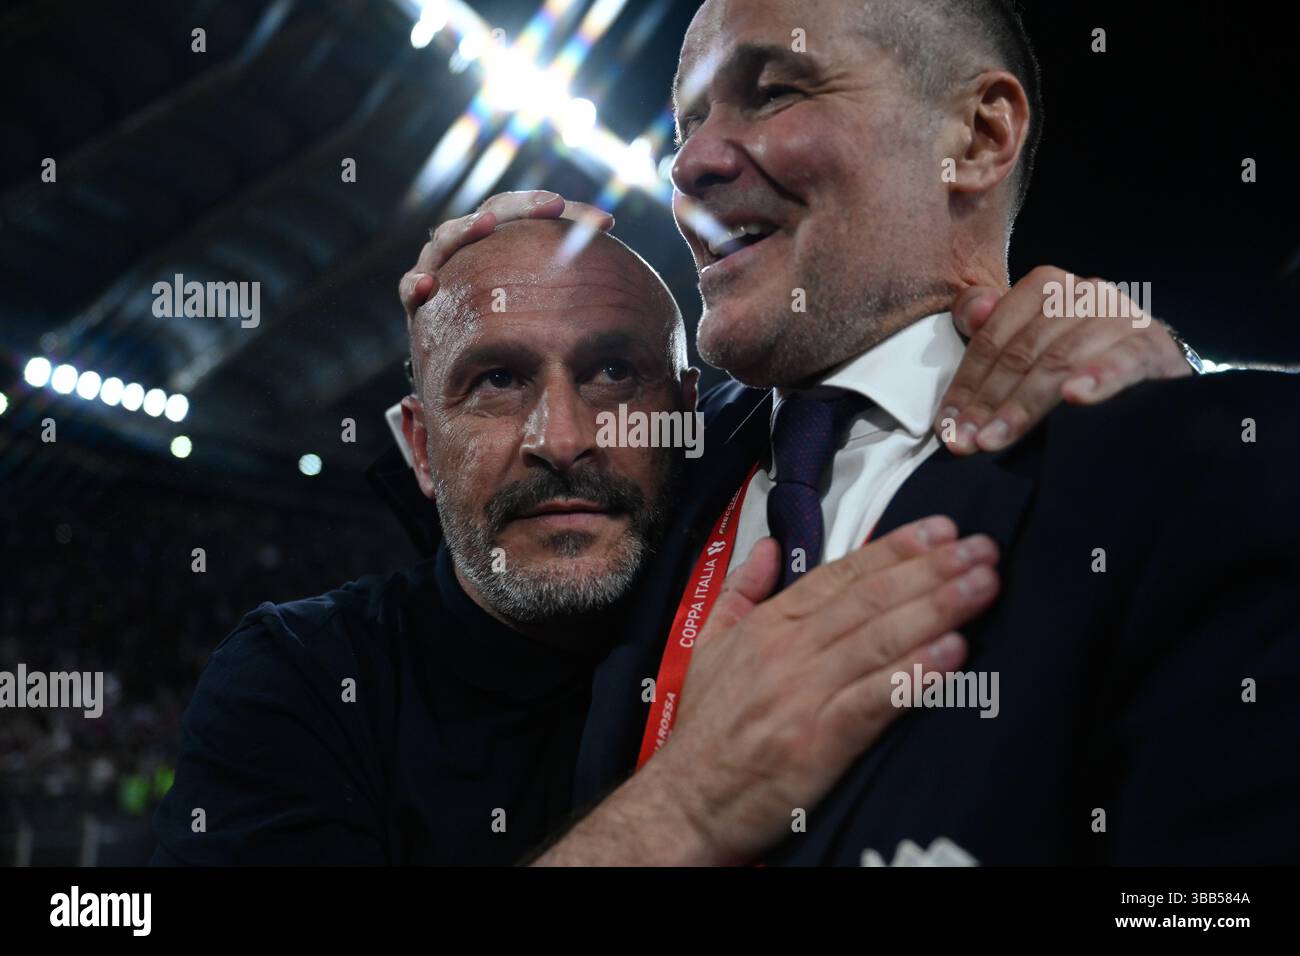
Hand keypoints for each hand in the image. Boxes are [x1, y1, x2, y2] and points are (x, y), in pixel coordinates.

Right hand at [397, 190, 613, 322]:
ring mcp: (443, 270)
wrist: (464, 366)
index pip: (538, 216)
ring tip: (486, 225)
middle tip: (552, 204)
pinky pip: (412, 287)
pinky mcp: (419, 299)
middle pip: (493, 213)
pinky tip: (429, 286)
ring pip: (448, 239)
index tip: (606, 222)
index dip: (571, 214)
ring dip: (466, 229)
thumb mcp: (553, 310)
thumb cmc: (518, 333)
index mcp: (506, 244)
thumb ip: (578, 290)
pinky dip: (417, 283)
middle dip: (522, 206)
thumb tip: (624, 267)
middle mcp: (473, 249)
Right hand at [637, 517, 998, 864]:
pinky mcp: (818, 740)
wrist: (686, 802)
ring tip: (982, 588)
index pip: (840, 575)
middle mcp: (788, 651)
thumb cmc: (704, 731)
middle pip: (870, 600)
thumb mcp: (707, 645)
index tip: (941, 530)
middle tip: (982, 551)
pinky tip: (952, 655)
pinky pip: (874, 700)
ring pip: (878, 640)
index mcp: (768, 626)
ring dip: (936, 610)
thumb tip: (766, 546)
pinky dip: (914, 675)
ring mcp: (803, 694)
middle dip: (931, 571)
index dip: (894, 549)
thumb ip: (740, 592)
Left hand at [936, 266, 1193, 453]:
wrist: (1153, 368)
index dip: (966, 384)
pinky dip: (1098, 378)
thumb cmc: (1079, 356)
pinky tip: (1076, 397)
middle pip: (1022, 352)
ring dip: (1025, 404)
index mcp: (1046, 286)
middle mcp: (1083, 293)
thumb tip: (972, 313)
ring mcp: (1120, 315)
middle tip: (966, 441)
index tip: (946, 426)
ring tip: (998, 438)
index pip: (993, 338)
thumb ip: (989, 325)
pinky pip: (1123, 360)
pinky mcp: (1153, 344)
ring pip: (1060, 360)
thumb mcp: (1028, 339)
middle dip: (988, 402)